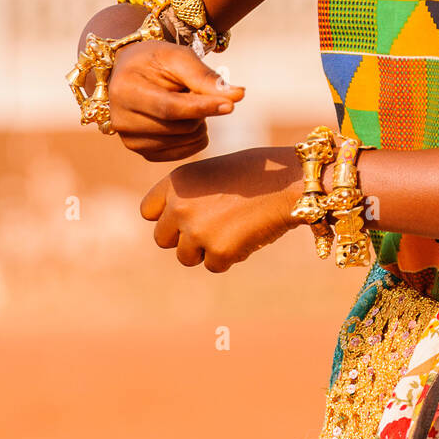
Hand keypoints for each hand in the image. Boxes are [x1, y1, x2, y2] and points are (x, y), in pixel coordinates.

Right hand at [108, 41, 244, 160]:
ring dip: (197, 121)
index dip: (203, 107)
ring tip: (183, 101)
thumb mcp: (179, 57)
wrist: (132, 71)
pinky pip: (184, 152)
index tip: (231, 104)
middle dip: (200, 110)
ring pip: (185, 140)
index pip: (171, 108)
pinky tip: (184, 118)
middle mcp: (122, 121)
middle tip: (193, 90)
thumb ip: (205, 77)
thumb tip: (237, 96)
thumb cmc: (156, 61)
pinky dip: (194, 136)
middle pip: (181, 126)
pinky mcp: (144, 153)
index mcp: (126, 91)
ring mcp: (131, 141)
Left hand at [139, 145, 304, 270]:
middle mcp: (179, 206)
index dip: (167, 216)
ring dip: (206, 249)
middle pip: (162, 239)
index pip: (148, 211)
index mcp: (176, 182)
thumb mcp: (213, 174)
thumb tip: (176, 226)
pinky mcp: (218, 251)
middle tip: (212, 228)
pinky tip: (248, 234)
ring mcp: (196, 231)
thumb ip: (189, 196)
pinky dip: (230, 256)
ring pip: (186, 257)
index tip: (184, 217)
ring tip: (233, 228)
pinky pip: (214, 265)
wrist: (290, 182)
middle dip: (184, 238)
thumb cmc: (258, 173)